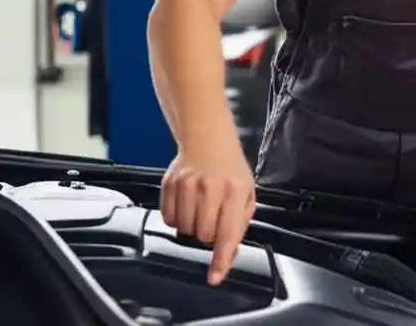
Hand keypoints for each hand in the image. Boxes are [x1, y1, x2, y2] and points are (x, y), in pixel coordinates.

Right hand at [160, 134, 256, 284]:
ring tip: (200, 208)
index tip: (215, 277)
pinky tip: (186, 204)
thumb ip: (240, 223)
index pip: (228, 233)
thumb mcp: (247, 192)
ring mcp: (187, 185)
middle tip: (213, 218)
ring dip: (192, 227)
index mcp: (236, 190)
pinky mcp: (169, 184)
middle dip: (208, 235)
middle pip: (203, 235)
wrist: (208, 139)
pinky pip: (168, 218)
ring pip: (184, 229)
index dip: (221, 259)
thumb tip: (229, 253)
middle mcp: (211, 187)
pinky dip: (177, 218)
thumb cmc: (230, 170)